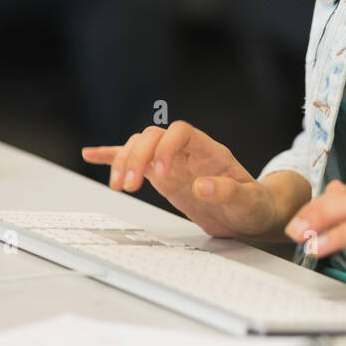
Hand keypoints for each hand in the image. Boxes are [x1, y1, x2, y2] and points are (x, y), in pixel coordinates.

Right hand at [81, 121, 284, 239]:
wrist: (250, 214)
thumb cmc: (254, 205)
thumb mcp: (249, 202)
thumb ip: (229, 192)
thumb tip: (202, 186)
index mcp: (210, 151)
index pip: (181, 132)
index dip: (165, 147)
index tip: (159, 175)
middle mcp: (188, 151)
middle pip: (153, 136)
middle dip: (136, 157)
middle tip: (130, 186)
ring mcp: (173, 161)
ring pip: (140, 146)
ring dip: (124, 161)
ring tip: (119, 187)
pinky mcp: (162, 175)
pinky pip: (135, 160)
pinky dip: (113, 156)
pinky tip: (91, 154)